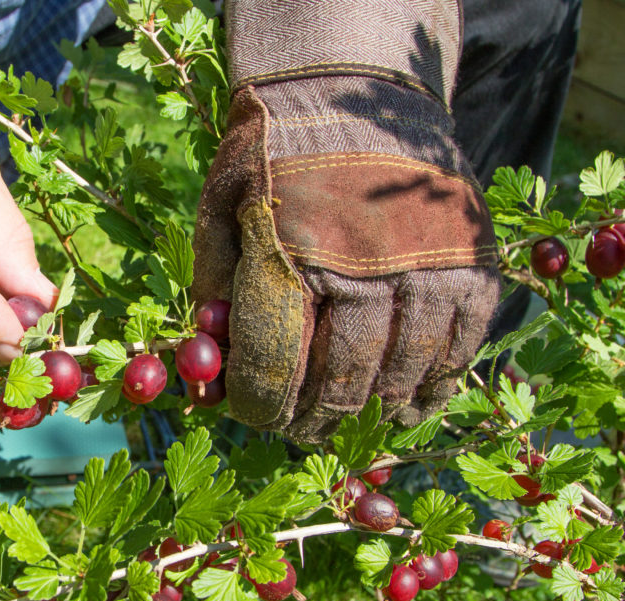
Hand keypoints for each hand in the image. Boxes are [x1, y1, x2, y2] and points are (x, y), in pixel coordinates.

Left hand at [194, 77, 499, 442]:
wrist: (351, 90)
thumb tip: (209, 379)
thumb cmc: (272, 155)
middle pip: (339, 380)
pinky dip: (431, 387)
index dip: (259, 404)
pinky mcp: (471, 265)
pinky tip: (407, 405)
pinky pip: (455, 351)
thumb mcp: (219, 210)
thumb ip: (214, 296)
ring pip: (399, 375)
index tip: (253, 414)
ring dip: (367, 413)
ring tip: (344, 425)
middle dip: (311, 418)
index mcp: (289, 251)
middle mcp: (362, 267)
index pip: (274, 363)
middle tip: (297, 430)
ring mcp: (426, 267)